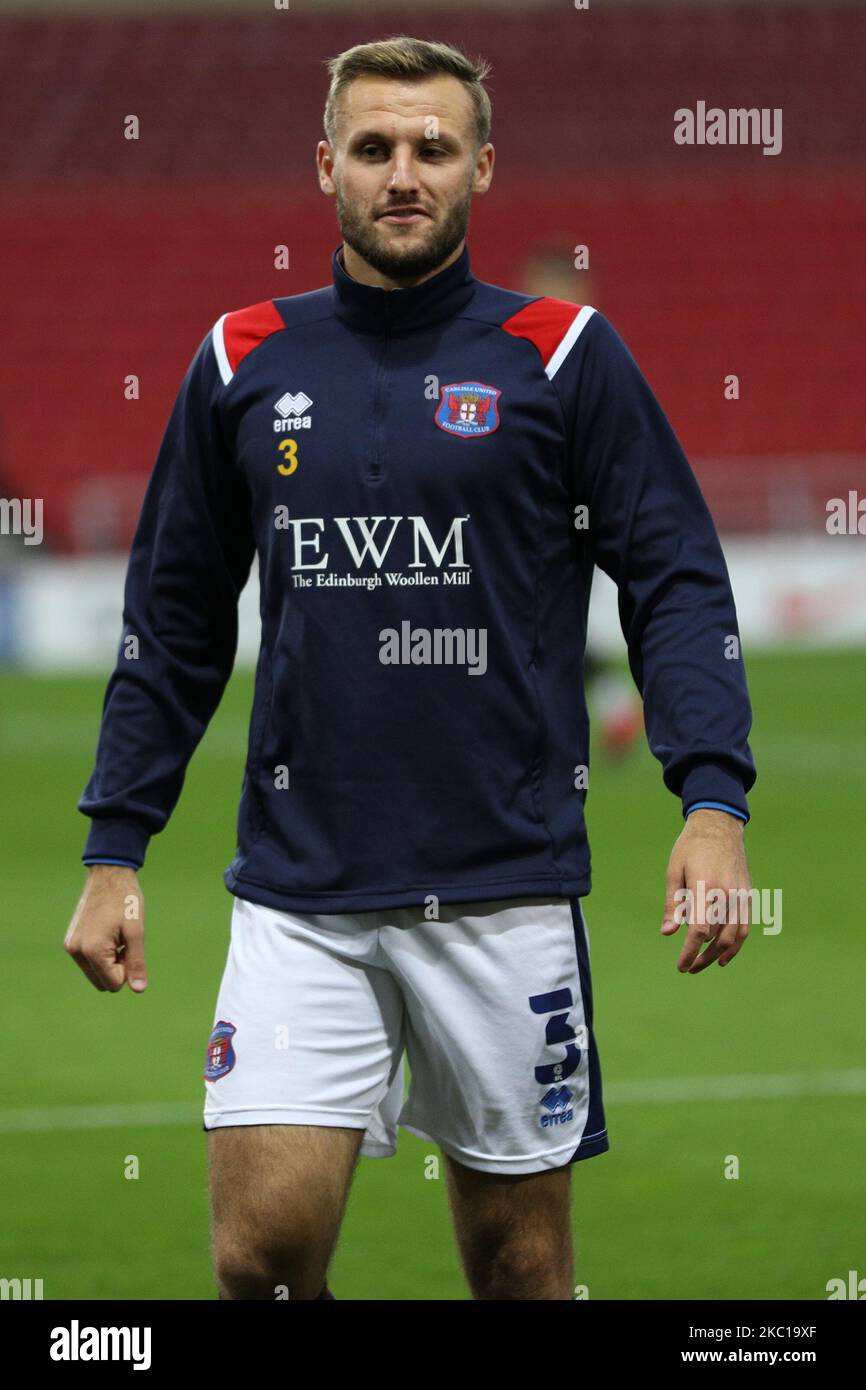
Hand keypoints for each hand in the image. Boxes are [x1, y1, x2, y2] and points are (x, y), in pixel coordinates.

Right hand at [64, 865, 146, 992]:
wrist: (109, 874)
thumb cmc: (126, 901)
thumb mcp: (136, 932)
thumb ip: (136, 962)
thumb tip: (138, 989)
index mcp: (92, 950)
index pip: (113, 984)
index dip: (127, 970)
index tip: (130, 947)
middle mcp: (76, 951)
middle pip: (101, 983)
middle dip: (117, 969)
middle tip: (125, 943)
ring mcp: (71, 946)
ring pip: (95, 972)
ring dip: (109, 962)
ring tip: (117, 937)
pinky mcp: (71, 940)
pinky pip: (88, 961)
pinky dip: (101, 954)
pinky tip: (108, 933)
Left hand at [660, 809, 751, 973]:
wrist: (719, 826)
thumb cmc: (691, 847)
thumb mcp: (674, 871)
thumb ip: (673, 904)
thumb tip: (668, 933)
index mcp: (704, 886)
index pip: (700, 930)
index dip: (690, 951)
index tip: (681, 965)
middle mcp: (726, 893)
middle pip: (716, 937)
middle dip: (701, 956)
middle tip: (688, 967)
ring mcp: (740, 895)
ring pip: (734, 936)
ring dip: (718, 955)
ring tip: (703, 965)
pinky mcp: (747, 895)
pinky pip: (744, 927)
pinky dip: (736, 945)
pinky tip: (724, 956)